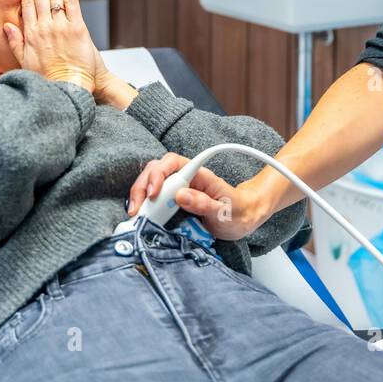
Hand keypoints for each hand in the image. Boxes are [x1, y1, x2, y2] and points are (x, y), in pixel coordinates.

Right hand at [4, 0, 95, 91]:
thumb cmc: (49, 79)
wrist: (69, 88)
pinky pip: (72, 3)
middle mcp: (44, 28)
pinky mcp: (78, 30)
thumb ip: (15, 43)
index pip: (27, 3)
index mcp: (30, 35)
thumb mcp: (24, 63)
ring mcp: (60, 27)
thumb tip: (7, 26)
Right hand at [126, 152, 269, 240]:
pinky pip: (155, 198)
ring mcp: (178, 188)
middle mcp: (186, 178)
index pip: (172, 163)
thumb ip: (204, 204)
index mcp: (199, 175)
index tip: (153, 194)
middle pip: (156, 171)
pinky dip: (145, 205)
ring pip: (152, 183)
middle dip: (142, 187)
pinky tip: (141, 216)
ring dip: (141, 196)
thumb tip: (180, 196)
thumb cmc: (238, 211)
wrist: (246, 217)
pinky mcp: (173, 201)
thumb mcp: (224, 212)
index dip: (158, 175)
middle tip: (137, 209)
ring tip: (137, 214)